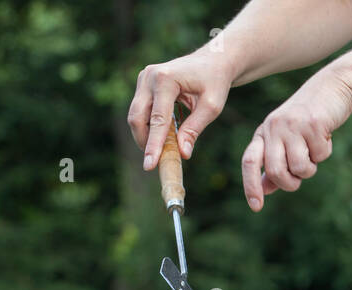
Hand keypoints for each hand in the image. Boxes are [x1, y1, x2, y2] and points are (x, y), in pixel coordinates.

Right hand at [128, 51, 235, 169]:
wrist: (212, 61)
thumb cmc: (215, 82)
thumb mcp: (211, 107)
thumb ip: (194, 129)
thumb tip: (182, 154)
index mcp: (166, 78)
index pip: (157, 119)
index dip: (153, 144)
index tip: (149, 166)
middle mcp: (149, 76)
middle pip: (137, 118)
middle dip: (145, 142)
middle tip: (156, 162)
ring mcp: (144, 79)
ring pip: (136, 116)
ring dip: (147, 135)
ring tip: (163, 148)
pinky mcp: (143, 84)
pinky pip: (141, 111)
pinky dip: (150, 127)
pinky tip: (163, 135)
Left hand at [241, 65, 351, 210]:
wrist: (333, 86)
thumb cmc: (309, 118)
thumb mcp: (288, 139)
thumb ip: (276, 162)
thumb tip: (265, 189)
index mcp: (264, 132)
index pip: (250, 161)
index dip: (251, 186)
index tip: (256, 207)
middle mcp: (274, 127)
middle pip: (275, 171)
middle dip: (290, 183)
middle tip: (300, 177)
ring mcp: (293, 125)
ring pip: (299, 168)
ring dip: (311, 168)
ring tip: (314, 151)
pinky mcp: (313, 123)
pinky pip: (320, 155)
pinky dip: (325, 152)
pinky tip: (326, 135)